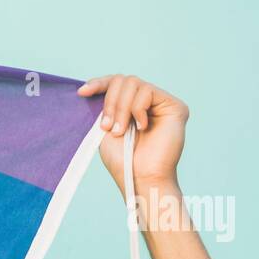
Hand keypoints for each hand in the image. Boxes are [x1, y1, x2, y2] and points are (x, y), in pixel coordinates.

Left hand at [77, 74, 188, 191]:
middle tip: (108, 127)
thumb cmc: (123, 160)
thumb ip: (104, 106)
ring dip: (122, 109)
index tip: (82, 92)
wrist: (140, 177)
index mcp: (131, 107)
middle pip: (123, 80)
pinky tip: (142, 128)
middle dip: (110, 102)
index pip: (116, 83)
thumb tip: (91, 86)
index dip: (99, 83)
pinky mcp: (175, 106)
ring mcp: (162, 103)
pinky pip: (148, 91)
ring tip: (121, 132)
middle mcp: (148, 102)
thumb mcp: (105, 128)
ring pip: (134, 83)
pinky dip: (138, 110)